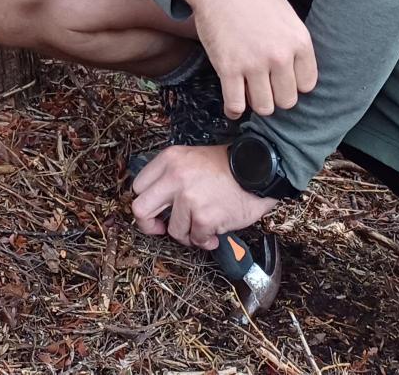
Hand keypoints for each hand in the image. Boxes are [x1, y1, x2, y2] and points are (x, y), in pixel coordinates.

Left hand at [130, 144, 277, 248]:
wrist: (259, 169)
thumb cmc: (228, 167)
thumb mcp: (192, 158)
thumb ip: (171, 175)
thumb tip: (155, 203)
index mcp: (169, 159)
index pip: (138, 186)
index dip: (145, 203)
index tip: (155, 212)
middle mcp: (174, 177)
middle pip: (140, 209)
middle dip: (149, 226)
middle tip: (162, 229)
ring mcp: (188, 198)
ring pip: (173, 230)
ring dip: (188, 234)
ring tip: (202, 228)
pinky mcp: (204, 217)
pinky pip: (196, 239)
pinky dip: (205, 241)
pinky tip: (215, 233)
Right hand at [175, 0, 315, 117]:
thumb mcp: (286, 15)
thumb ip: (294, 45)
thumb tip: (296, 73)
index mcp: (299, 41)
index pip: (307, 84)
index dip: (293, 83)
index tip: (282, 79)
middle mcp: (280, 56)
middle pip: (287, 100)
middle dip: (276, 95)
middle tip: (264, 85)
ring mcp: (253, 64)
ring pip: (264, 107)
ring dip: (256, 102)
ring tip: (249, 92)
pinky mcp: (228, 69)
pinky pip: (235, 104)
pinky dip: (234, 109)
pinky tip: (233, 104)